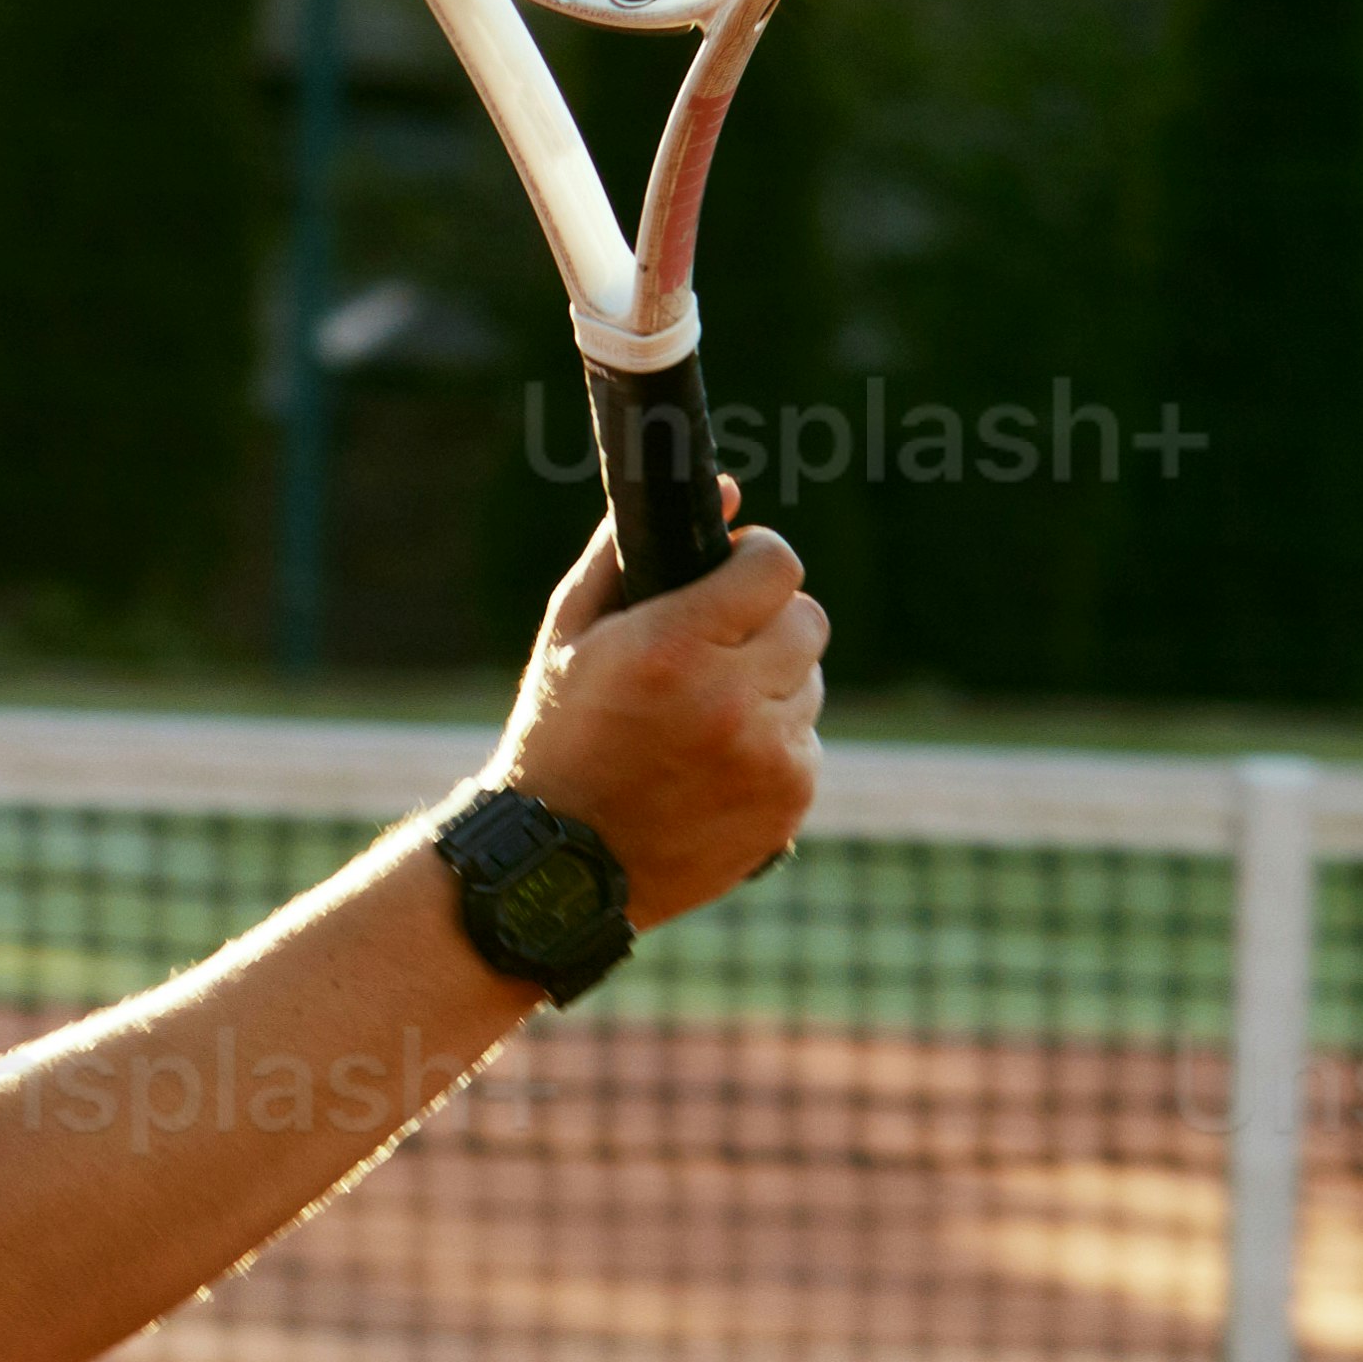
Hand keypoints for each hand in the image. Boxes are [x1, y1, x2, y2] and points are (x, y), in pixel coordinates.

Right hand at [499, 504, 828, 922]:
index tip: (736, 572)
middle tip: (719, 649)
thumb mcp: (568, 637)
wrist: (554, 871)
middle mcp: (729, 700)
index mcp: (673, 647)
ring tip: (705, 720)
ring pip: (808, 685)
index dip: (758, 560)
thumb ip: (631, 552)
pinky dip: (771, 749)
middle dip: (767, 624)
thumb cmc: (555, 741)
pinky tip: (712, 769)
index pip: (777, 566)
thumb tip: (727, 491)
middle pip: (807, 620)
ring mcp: (766, 757)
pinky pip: (805, 745)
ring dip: (770, 689)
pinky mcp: (788, 803)